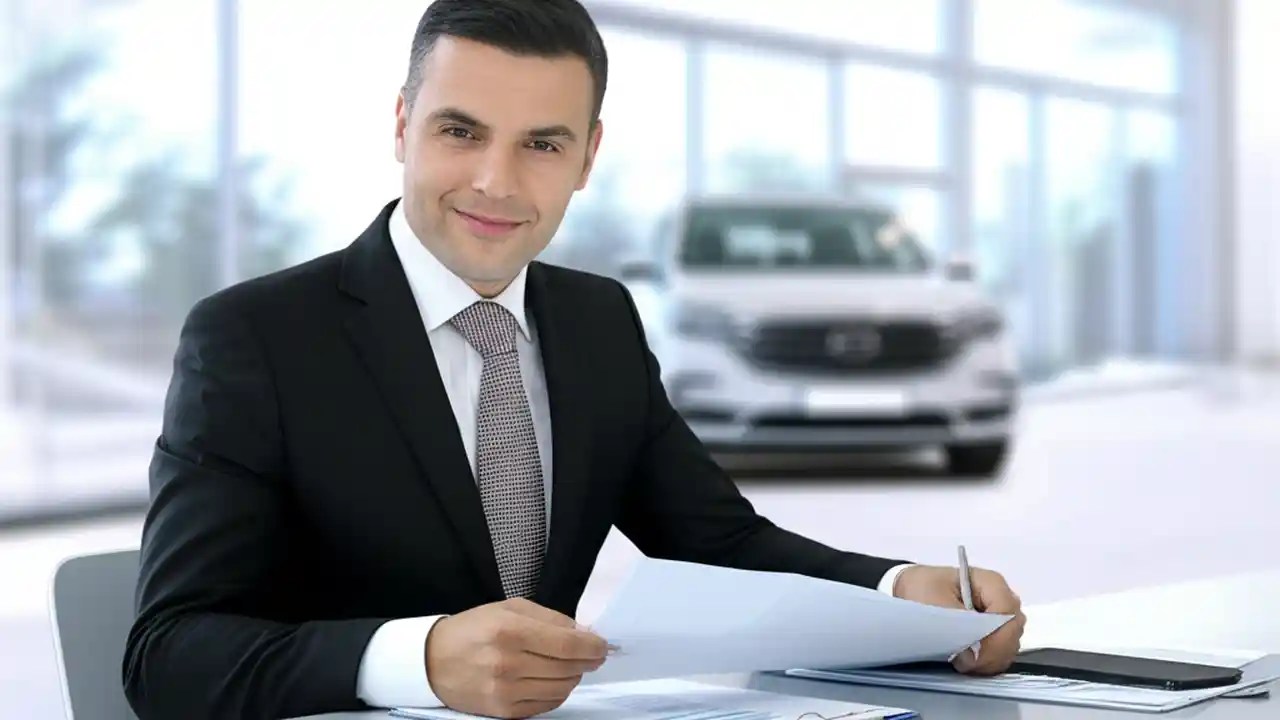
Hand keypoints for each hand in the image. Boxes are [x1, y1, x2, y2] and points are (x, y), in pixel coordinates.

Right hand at [424, 598, 609, 717]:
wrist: (432, 662)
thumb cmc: (473, 629)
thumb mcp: (508, 608)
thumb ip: (548, 617)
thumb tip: (582, 632)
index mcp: (509, 630)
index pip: (567, 644)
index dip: (592, 646)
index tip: (602, 645)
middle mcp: (508, 663)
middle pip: (568, 667)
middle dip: (587, 661)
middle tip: (593, 654)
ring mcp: (506, 691)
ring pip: (561, 688)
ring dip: (573, 676)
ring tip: (571, 666)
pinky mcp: (504, 712)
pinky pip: (547, 705)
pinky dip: (558, 692)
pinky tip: (554, 680)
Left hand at [893, 564, 1025, 675]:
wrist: (911, 591)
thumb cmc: (922, 590)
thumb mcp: (933, 601)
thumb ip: (956, 624)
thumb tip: (974, 651)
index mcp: (990, 583)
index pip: (1007, 611)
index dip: (994, 637)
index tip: (971, 654)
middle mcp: (1002, 599)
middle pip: (1013, 630)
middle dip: (993, 652)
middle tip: (965, 663)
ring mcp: (1001, 617)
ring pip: (1011, 644)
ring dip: (991, 660)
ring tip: (964, 663)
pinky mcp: (997, 633)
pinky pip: (1003, 653)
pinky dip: (989, 663)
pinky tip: (970, 664)